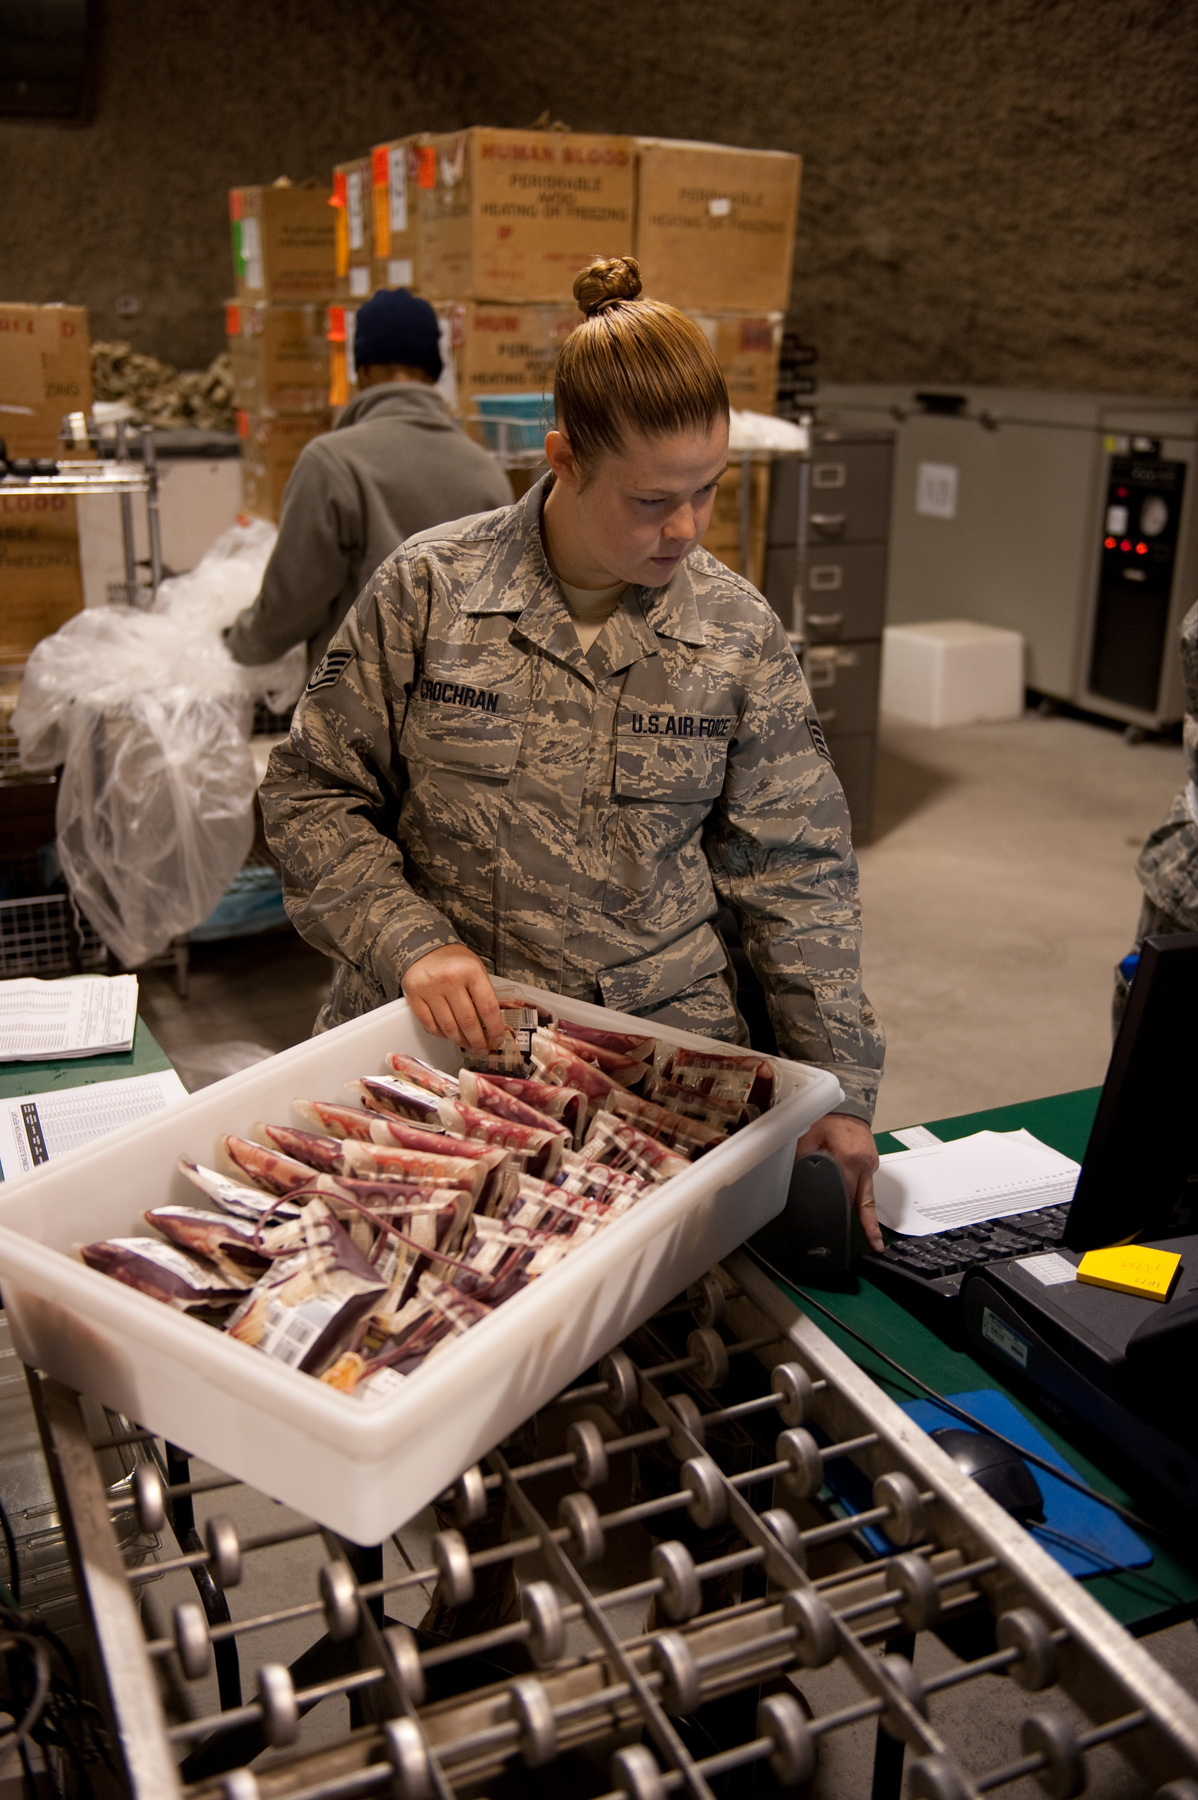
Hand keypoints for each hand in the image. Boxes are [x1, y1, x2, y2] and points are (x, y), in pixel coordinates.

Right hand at [401, 945, 503, 1051]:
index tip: (498, 1039)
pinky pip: (430, 1025)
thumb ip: (483, 992)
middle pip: (468, 1021)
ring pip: (449, 1027)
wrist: (423, 947)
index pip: (488, 1007)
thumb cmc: (453, 960)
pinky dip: (441, 1034)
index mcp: (471, 971)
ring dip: (460, 1041)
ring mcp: (430, 989)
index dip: (494, 1028)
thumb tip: (491, 1024)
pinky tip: (448, 1035)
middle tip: (482, 1048)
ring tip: (467, 1044)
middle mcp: (450, 980)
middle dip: (477, 1041)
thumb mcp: (475, 968)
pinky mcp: (414, 997)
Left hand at [795, 1111, 881, 1250]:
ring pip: (867, 1194)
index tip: (845, 1230)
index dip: (844, 1213)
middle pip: (865, 1200)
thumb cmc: (827, 1118)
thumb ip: (802, 1161)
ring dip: (865, 1212)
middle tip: (876, 1246)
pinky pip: (866, 1185)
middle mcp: (866, 1165)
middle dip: (869, 1224)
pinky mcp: (872, 1163)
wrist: (847, 1104)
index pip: (848, 1194)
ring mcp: (872, 1164)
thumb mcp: (807, 1137)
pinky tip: (861, 1213)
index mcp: (850, 1159)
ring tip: (873, 1237)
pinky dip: (862, 1198)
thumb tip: (794, 1183)